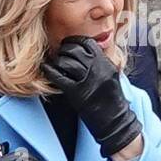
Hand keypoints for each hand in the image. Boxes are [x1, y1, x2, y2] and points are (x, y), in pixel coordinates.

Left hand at [42, 37, 141, 157]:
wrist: (115, 119)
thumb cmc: (112, 99)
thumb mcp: (110, 75)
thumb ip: (99, 62)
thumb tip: (85, 52)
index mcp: (105, 63)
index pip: (87, 43)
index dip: (75, 41)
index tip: (68, 43)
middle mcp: (97, 69)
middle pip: (74, 50)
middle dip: (64, 50)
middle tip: (59, 53)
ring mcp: (86, 80)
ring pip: (66, 62)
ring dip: (57, 60)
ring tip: (54, 62)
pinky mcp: (77, 92)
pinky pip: (59, 77)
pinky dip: (49, 71)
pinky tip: (45, 68)